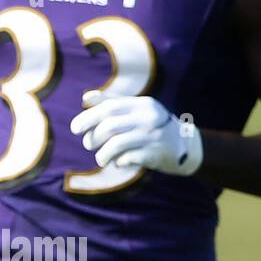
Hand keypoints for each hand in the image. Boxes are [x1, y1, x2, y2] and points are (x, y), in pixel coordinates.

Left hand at [69, 94, 202, 175]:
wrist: (186, 145)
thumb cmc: (152, 125)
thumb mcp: (136, 109)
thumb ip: (111, 102)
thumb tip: (85, 97)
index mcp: (142, 104)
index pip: (109, 108)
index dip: (88, 117)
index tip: (74, 128)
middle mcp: (148, 118)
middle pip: (110, 126)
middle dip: (93, 137)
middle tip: (87, 144)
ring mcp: (153, 136)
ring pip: (117, 144)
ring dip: (102, 154)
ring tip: (100, 159)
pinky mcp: (156, 154)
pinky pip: (128, 159)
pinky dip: (119, 162)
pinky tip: (120, 162)